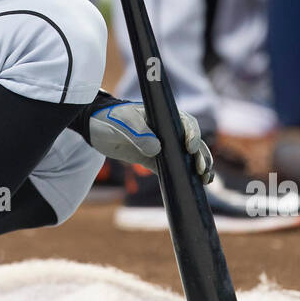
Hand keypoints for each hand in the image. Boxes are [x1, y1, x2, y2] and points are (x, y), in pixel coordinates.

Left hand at [86, 100, 213, 184]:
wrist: (94, 129)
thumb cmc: (108, 118)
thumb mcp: (121, 122)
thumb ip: (137, 133)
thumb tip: (156, 149)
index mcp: (162, 116)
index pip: (185, 123)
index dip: (192, 134)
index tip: (190, 147)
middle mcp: (166, 130)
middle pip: (192, 140)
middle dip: (201, 154)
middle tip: (202, 169)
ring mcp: (162, 146)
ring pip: (187, 156)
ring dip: (199, 165)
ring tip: (205, 178)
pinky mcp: (154, 160)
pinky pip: (174, 168)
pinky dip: (185, 176)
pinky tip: (197, 184)